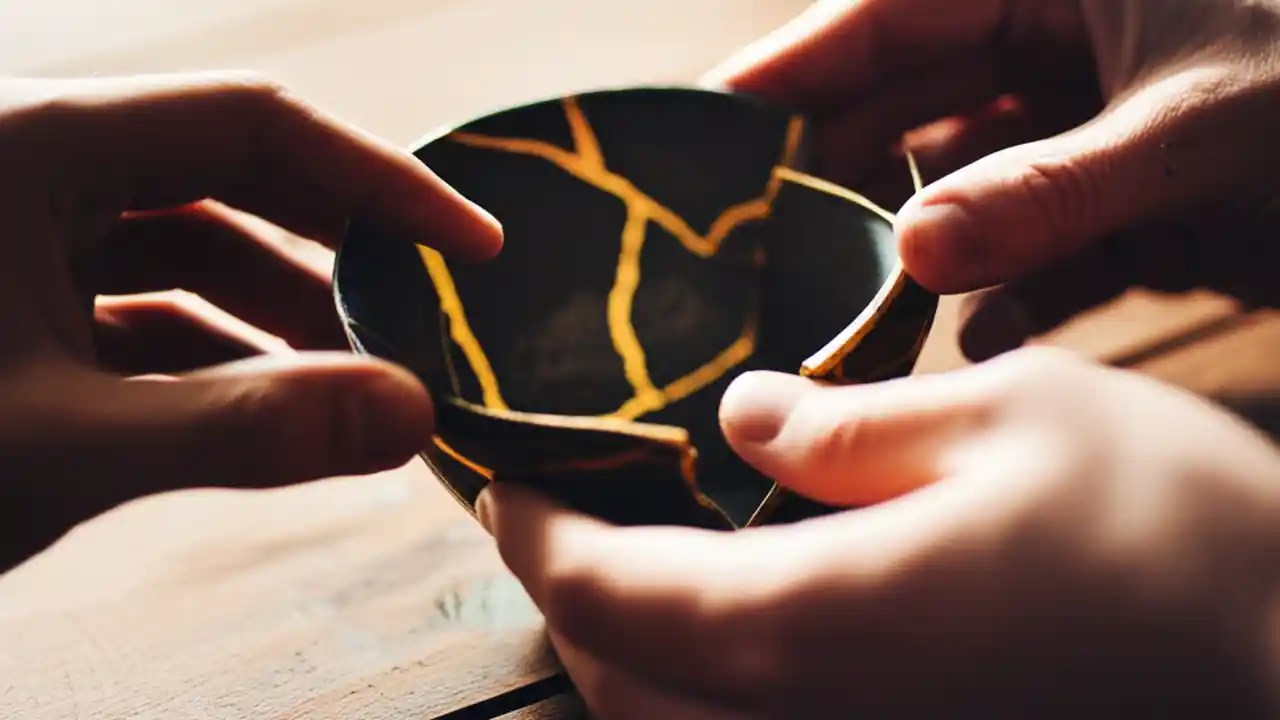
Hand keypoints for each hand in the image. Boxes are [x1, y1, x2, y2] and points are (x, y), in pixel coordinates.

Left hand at [0, 74, 500, 570]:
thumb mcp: (58, 440)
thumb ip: (244, 429)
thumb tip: (411, 419)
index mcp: (36, 145)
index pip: (259, 128)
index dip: (382, 183)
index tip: (471, 247)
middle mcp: (31, 170)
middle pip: (233, 183)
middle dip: (338, 256)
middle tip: (427, 320)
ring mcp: (18, 242)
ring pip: (187, 257)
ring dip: (281, 320)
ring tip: (362, 386)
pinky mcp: (8, 310)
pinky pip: (141, 314)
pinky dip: (216, 360)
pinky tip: (273, 408)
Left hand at [481, 349, 1279, 716]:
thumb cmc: (1173, 531)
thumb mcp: (1008, 415)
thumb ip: (847, 423)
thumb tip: (741, 415)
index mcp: (812, 626)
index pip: (601, 593)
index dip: (536, 530)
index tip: (508, 475)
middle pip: (614, 676)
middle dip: (566, 592)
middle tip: (557, 507)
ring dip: (621, 648)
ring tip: (624, 558)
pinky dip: (694, 691)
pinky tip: (724, 624)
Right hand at [706, 0, 1279, 359]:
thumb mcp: (1202, 128)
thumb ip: (1052, 190)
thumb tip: (917, 247)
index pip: (889, 13)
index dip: (791, 66)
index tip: (705, 127)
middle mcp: (1063, 49)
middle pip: (910, 111)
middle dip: (842, 183)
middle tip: (760, 253)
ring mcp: (1090, 135)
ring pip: (965, 195)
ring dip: (919, 258)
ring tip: (850, 320)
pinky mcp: (1127, 211)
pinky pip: (1036, 253)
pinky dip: (1013, 298)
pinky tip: (986, 340)